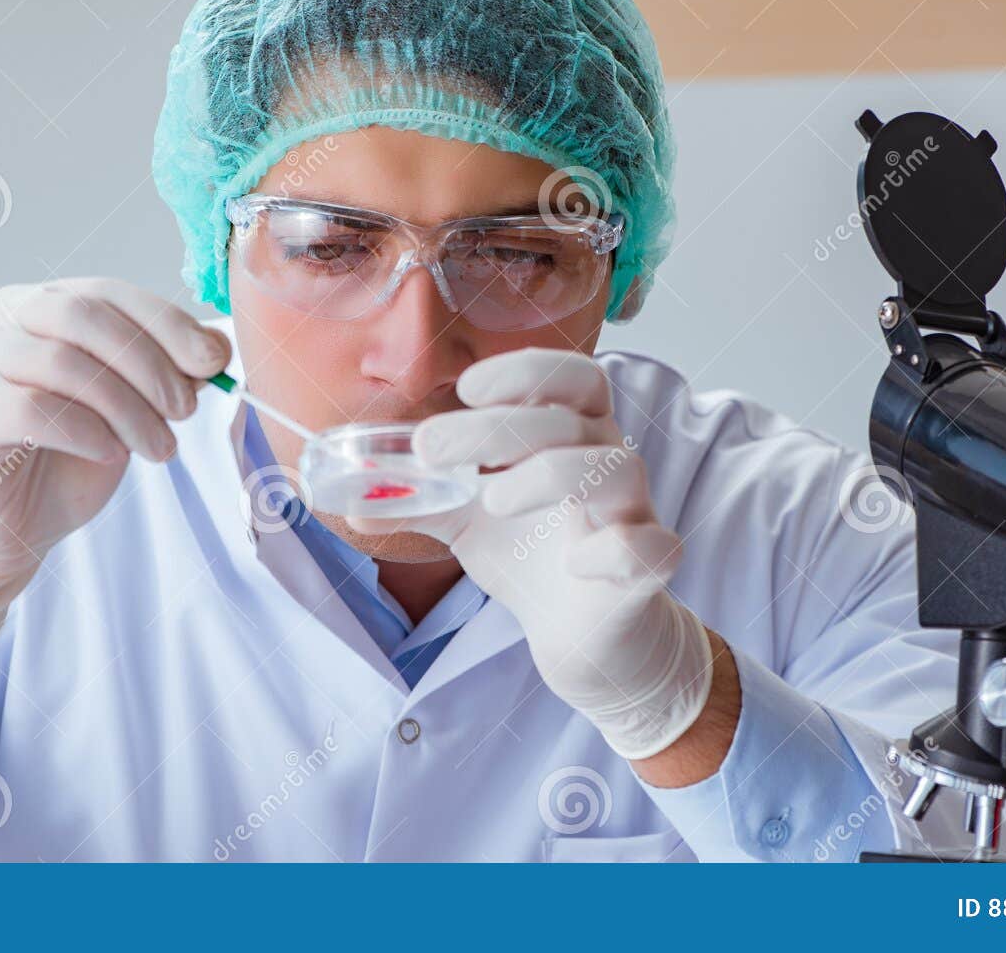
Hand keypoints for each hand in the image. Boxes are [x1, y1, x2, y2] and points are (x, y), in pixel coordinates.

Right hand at [0, 277, 228, 653]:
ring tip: (157, 448)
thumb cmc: (52, 468)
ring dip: (127, 408)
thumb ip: (158, 373)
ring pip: (62, 361)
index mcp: (27, 305)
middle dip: (149, 363)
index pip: (104, 292)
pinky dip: (85, 430)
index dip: (166, 323)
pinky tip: (108, 452)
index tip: (212, 361)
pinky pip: (32, 408)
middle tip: (184, 411)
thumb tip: (215, 346)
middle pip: (83, 314)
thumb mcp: (120, 412)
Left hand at [399, 349, 714, 759]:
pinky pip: (653, 547)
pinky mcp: (648, 568)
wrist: (583, 635)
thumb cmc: (533, 556)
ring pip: (618, 467)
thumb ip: (419, 501)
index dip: (524, 370)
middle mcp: (609, 462)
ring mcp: (633, 513)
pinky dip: (617, 549)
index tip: (466, 388)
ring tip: (491, 501)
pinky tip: (576, 563)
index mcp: (572, 435)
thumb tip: (352, 500)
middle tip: (430, 449)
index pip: (570, 375)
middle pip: (571, 418)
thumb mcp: (467, 522)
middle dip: (496, 427)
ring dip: (550, 474)